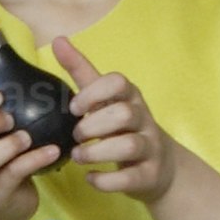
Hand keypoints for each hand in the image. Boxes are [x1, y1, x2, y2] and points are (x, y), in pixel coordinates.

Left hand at [58, 39, 170, 204]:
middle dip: (93, 126)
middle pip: (124, 114)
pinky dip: (105, 180)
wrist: (161, 167)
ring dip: (96, 152)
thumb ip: (82, 72)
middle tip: (75, 135)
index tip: (75, 107)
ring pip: (129, 145)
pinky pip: (129, 178)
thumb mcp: (105, 98)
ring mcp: (149, 149)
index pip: (118, 82)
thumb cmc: (124, 127)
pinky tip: (91, 177)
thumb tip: (58, 40)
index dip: (94, 93)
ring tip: (78, 156)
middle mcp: (144, 120)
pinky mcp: (148, 175)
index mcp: (131, 97)